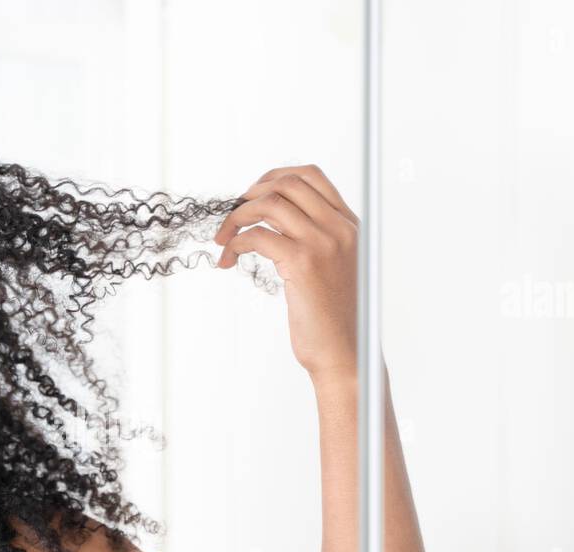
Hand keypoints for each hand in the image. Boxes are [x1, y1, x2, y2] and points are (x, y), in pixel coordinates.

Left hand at [213, 164, 360, 379]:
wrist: (343, 352)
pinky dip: (235, 242)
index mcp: (349, 225)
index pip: (312, 176)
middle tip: (233, 215)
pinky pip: (257, 236)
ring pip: (268, 204)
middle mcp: (339, 228)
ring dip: (236, 217)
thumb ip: (316, 238)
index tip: (253, 194)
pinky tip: (229, 258)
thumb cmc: (333, 318)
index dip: (274, 177)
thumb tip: (274, 217)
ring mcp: (323, 243)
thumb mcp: (335, 267)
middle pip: (287, 183)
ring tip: (224, 239)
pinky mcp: (303, 262)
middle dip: (251, 194)